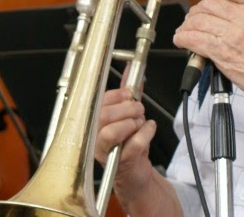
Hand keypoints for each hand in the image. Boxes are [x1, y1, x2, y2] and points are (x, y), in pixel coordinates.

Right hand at [95, 86, 159, 202]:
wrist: (135, 173)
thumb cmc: (128, 144)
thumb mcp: (127, 115)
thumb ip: (127, 93)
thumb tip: (130, 70)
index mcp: (94, 123)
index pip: (97, 104)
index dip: (115, 96)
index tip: (128, 94)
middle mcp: (95, 138)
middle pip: (103, 116)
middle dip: (126, 108)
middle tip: (138, 109)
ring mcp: (106, 152)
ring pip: (111, 132)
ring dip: (132, 122)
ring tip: (140, 122)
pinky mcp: (120, 163)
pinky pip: (133, 144)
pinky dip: (146, 133)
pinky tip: (150, 128)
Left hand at [174, 0, 243, 105]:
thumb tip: (217, 5)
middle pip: (209, 4)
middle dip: (196, 11)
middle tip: (192, 19)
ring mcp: (234, 35)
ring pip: (199, 21)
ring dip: (187, 26)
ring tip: (185, 31)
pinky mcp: (223, 52)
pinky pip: (195, 39)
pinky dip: (183, 38)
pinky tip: (181, 40)